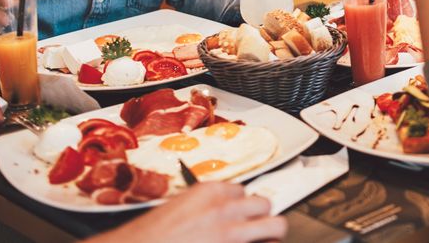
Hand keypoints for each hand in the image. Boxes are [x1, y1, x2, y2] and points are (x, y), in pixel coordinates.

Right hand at [85, 182, 284, 242]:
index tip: (238, 216)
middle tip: (257, 229)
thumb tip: (223, 213)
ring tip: (266, 240)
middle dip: (262, 217)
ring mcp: (232, 233)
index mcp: (209, 192)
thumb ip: (205, 207)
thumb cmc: (152, 235)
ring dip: (271, 234)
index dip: (240, 207)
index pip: (242, 191)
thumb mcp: (178, 208)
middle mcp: (225, 209)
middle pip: (264, 204)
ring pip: (276, 225)